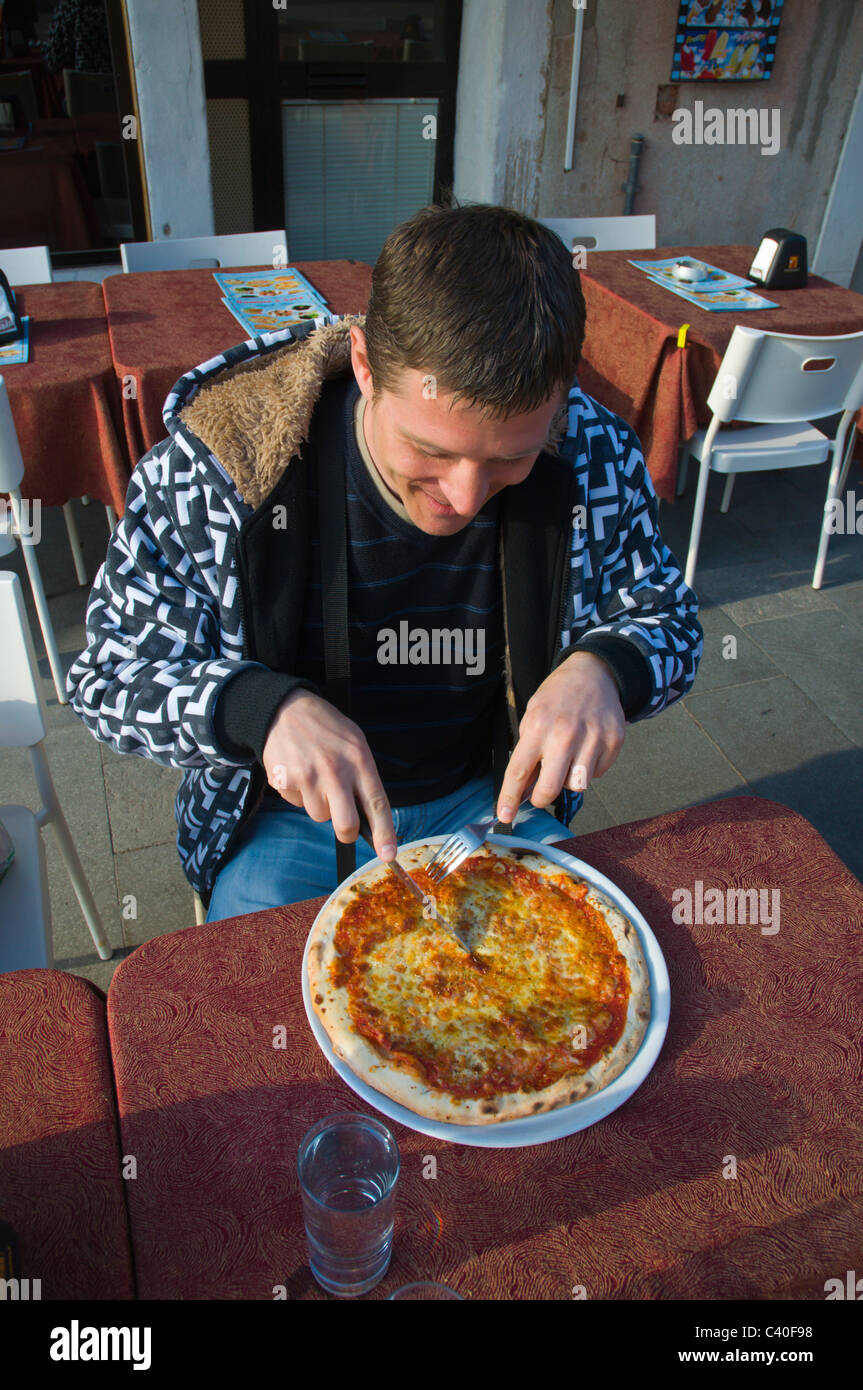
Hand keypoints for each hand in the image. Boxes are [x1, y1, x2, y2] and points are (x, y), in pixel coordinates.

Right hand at [262, 690, 396, 859]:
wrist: (284, 709)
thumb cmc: (325, 728)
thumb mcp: (354, 742)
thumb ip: (363, 776)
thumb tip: (370, 816)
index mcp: (359, 759)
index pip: (377, 803)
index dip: (384, 833)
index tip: (388, 854)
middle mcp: (335, 770)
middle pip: (346, 824)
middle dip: (346, 832)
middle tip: (344, 824)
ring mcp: (309, 777)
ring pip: (318, 816)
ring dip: (318, 804)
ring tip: (315, 776)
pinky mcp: (286, 780)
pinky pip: (297, 804)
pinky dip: (298, 794)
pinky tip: (299, 772)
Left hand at [496, 651, 624, 821]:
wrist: (594, 673)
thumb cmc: (558, 697)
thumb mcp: (533, 715)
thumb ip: (528, 751)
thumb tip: (524, 790)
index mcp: (538, 726)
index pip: (519, 771)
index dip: (509, 798)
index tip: (505, 816)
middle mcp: (565, 734)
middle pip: (550, 789)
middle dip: (541, 798)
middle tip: (540, 793)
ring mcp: (592, 738)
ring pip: (577, 786)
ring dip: (568, 779)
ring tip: (568, 758)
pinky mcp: (613, 742)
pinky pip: (597, 774)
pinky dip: (589, 768)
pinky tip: (586, 748)